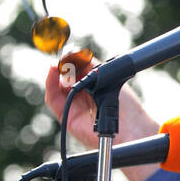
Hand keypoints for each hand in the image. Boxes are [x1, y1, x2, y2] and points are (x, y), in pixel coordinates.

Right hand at [44, 55, 162, 180]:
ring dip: (54, 73)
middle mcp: (82, 96)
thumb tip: (76, 54)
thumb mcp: (108, 78)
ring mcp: (73, 106)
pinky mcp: (66, 116)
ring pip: (56, 87)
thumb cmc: (125, 105)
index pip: (75, 70)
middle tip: (63, 57)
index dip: (70, 60)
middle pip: (64, 77)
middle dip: (62, 65)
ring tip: (59, 64)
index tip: (69, 52)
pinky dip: (50, 84)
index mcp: (93, 86)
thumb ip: (91, 66)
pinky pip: (53, 99)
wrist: (129, 127)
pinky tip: (53, 72)